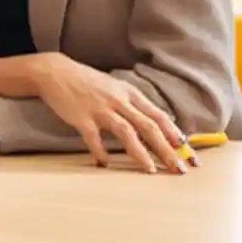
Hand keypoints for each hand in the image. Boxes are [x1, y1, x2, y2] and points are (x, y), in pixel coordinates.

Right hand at [29, 53, 187, 173]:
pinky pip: (94, 138)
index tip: (187, 151)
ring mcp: (100, 109)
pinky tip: (104, 163)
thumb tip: (155, 123)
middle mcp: (119, 100)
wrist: (55, 72)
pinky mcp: (81, 118)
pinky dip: (101, 152)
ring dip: (141, 153)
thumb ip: (133, 103)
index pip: (159, 116)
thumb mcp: (115, 87)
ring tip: (151, 170)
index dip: (174, 134)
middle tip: (178, 168)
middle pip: (149, 126)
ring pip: (127, 132)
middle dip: (166, 149)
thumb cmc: (87, 81)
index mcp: (129, 93)